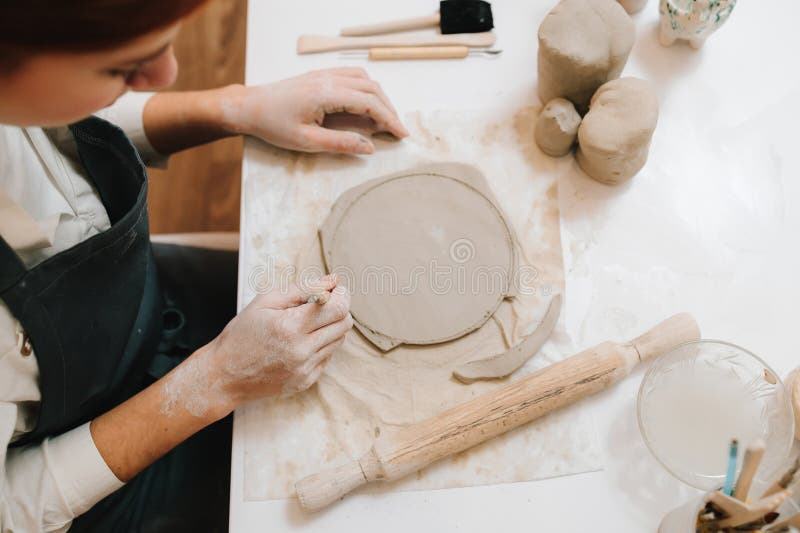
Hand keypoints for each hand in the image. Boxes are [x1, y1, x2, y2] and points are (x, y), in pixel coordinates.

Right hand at [214, 275, 352, 402]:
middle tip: (327, 302)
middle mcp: (302, 351)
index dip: (342, 294)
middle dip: (340, 308)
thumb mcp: (266, 301)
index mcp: (291, 327)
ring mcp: (305, 369)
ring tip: (309, 322)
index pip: (338, 308)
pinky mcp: (306, 381)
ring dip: (331, 327)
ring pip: (338, 341)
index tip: (335, 289)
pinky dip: (320, 346)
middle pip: (344, 324)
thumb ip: (303, 288)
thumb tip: (332, 280)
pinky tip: (301, 342)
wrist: (224, 375)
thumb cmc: (242, 333)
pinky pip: (327, 357)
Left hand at [221, 68, 407, 153]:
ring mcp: (324, 74)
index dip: (389, 119)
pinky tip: (367, 105)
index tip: (401, 134)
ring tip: (384, 119)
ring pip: (364, 80)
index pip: (370, 102)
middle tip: (397, 130)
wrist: (250, 107)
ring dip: (379, 97)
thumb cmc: (273, 125)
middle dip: (389, 109)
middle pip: (372, 88)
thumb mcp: (307, 141)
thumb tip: (369, 147)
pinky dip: (367, 90)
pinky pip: (352, 77)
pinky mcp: (320, 76)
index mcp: (326, 94)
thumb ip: (341, 143)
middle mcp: (328, 79)